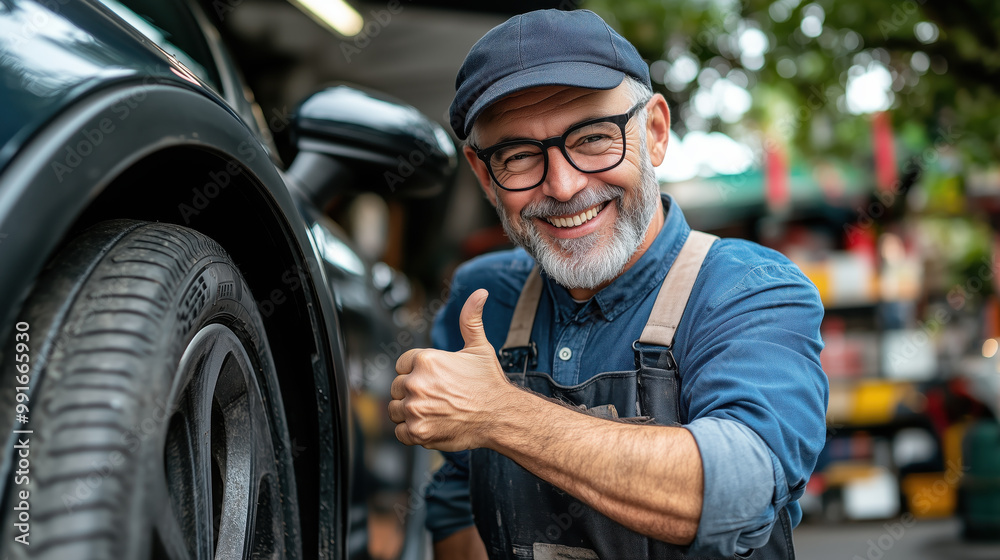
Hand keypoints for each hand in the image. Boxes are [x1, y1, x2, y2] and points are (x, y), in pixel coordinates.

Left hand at [388, 289, 512, 450]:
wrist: (501, 415)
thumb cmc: (489, 382)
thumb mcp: (479, 347)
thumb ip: (470, 318)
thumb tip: (480, 293)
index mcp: (426, 359)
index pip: (402, 365)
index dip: (417, 372)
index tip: (435, 380)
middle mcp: (416, 383)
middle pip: (397, 387)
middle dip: (413, 392)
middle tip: (438, 397)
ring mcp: (415, 409)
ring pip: (396, 410)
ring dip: (410, 413)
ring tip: (435, 411)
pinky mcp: (418, 431)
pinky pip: (400, 432)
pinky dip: (412, 432)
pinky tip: (431, 425)